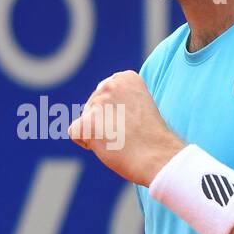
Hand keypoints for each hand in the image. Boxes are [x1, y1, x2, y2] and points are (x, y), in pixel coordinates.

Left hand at [67, 70, 183, 185]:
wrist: (157, 156)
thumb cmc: (152, 138)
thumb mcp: (139, 107)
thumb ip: (120, 101)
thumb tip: (102, 109)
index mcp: (126, 77)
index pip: (105, 93)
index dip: (115, 112)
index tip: (132, 121)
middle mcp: (111, 84)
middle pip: (92, 105)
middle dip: (104, 122)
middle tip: (126, 134)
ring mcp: (98, 102)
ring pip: (85, 119)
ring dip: (98, 133)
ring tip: (120, 140)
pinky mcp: (87, 122)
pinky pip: (75, 132)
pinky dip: (86, 143)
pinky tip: (106, 146)